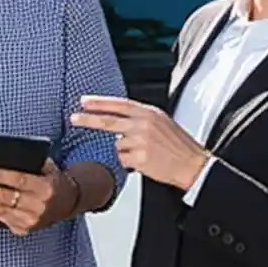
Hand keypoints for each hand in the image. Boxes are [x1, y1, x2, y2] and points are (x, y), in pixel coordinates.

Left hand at [0, 159, 75, 235]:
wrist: (68, 203)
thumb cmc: (53, 180)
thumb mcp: (48, 167)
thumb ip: (29, 162)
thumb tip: (0, 154)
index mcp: (46, 188)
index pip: (19, 181)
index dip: (0, 176)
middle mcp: (40, 206)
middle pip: (6, 198)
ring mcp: (32, 221)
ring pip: (1, 210)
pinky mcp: (25, 230)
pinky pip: (3, 219)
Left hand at [70, 95, 209, 189]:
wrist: (193, 165)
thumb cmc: (178, 145)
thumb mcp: (161, 121)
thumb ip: (139, 118)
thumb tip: (116, 118)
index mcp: (150, 113)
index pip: (119, 104)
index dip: (100, 103)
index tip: (84, 102)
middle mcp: (144, 125)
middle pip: (109, 121)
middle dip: (88, 120)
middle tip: (74, 118)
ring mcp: (141, 142)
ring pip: (117, 145)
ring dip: (125, 150)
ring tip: (145, 152)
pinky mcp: (140, 159)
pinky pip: (123, 160)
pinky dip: (129, 162)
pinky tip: (145, 161)